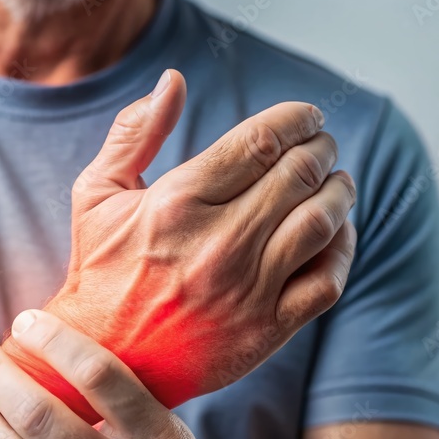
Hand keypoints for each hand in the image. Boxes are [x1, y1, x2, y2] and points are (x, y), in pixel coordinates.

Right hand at [3, 69, 356, 420]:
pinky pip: (327, 280)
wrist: (103, 357)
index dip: (296, 119)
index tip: (306, 117)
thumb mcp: (96, 195)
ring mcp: (244, 290)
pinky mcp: (264, 330)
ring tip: (334, 182)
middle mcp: (216, 245)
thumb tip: (173, 81)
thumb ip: (133, 133)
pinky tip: (334, 233)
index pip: (261, 141)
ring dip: (339, 191)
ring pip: (321, 221)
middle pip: (299, 174)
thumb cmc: (100, 271)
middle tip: (322, 146)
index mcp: (176, 203)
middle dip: (321, 148)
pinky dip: (342, 248)